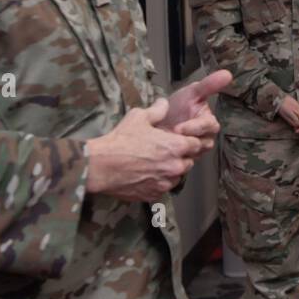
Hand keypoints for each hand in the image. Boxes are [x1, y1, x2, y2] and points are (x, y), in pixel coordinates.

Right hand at [85, 98, 202, 201]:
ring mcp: (165, 183)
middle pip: (188, 162)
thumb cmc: (121, 140)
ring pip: (177, 177)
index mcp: (176, 147)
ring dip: (171, 172)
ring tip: (155, 164)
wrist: (101, 165)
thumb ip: (157, 110)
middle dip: (181, 157)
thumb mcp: (139, 117)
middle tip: (165, 152)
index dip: (189, 141)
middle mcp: (175, 166)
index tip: (180, 140)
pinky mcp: (154, 195)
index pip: (196, 145)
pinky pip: (163, 189)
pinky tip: (146, 175)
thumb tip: (164, 103)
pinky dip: (158, 183)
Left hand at [160, 69, 231, 154]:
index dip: (196, 127)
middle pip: (204, 144)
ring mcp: (195, 151)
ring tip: (164, 146)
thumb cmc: (177, 106)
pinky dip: (172, 162)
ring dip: (180, 152)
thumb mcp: (191, 92)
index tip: (180, 128)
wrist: (156, 123)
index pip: (209, 127)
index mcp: (208, 123)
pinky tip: (161, 157)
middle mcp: (204, 138)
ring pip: (194, 156)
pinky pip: (183, 165)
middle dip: (187, 141)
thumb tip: (228, 73)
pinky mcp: (184, 162)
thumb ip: (209, 84)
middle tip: (170, 137)